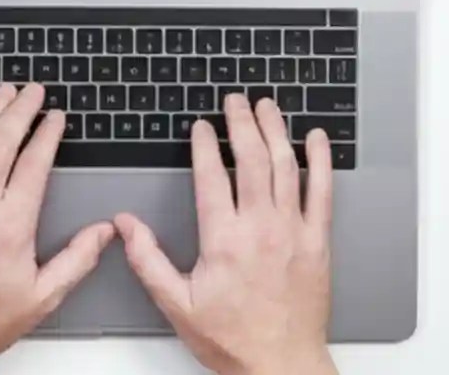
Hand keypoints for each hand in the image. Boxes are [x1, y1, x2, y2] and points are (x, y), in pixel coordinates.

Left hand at [0, 83, 114, 374]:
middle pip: (1, 140)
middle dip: (21, 109)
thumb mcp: (42, 297)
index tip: (56, 118)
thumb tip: (104, 232)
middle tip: (34, 91)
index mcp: (10, 225)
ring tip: (4, 92)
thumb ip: (77, 259)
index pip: (33, 162)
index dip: (48, 133)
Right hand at [115, 94, 336, 374]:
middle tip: (235, 101)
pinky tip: (315, 139)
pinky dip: (320, 161)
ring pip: (286, 167)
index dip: (205, 145)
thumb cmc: (232, 339)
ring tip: (266, 107)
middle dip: (241, 123)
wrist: (281, 364)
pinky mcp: (318, 241)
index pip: (212, 176)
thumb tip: (125, 225)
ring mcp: (294, 231)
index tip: (200, 127)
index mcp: (224, 240)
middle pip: (252, 160)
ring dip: (275, 131)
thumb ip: (149, 260)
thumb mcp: (177, 304)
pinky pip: (323, 191)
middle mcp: (261, 228)